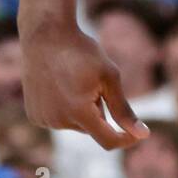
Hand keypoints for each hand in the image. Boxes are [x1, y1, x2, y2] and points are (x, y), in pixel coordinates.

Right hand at [22, 22, 147, 149]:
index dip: (125, 139)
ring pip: (76, 123)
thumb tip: (143, 134)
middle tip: (92, 82)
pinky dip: (66, 109)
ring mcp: (43, 119)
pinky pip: (60, 119)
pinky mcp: (34, 115)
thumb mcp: (109, 78)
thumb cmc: (83, 54)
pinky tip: (59, 85)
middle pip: (92, 128)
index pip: (107, 140)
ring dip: (82, 110)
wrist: (46, 36)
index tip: (138, 133)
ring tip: (74, 81)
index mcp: (79, 112)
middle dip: (99, 111)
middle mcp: (58, 121)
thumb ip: (123, 109)